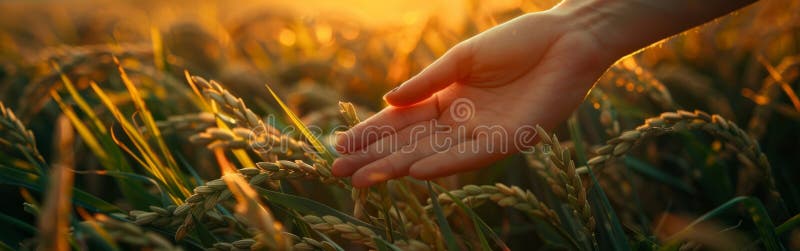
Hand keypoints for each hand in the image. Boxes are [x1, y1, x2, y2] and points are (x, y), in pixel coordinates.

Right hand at [332, 10, 617, 187]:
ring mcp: (484, 134)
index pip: (401, 123)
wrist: (566, 38)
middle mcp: (461, 123)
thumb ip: (427, 82)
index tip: (340, 145)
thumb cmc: (517, 42)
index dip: (372, 134)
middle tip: (338, 172)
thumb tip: (386, 101)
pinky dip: (444, 164)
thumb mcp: (462, 59)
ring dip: (398, 167)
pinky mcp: (511, 139)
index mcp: (448, 101)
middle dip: (374, 158)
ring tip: (364, 178)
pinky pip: (472, 155)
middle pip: (410, 145)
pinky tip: (416, 171)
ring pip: (433, 154)